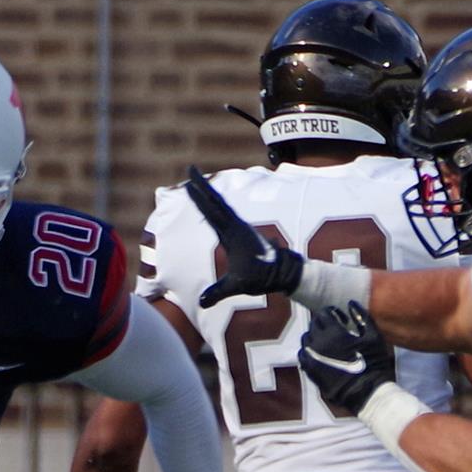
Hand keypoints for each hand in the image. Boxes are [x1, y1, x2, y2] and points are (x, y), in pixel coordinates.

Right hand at [184, 165, 303, 306]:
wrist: (282, 271)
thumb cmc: (261, 277)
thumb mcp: (238, 285)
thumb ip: (219, 292)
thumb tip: (202, 303)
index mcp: (232, 234)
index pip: (212, 212)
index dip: (200, 198)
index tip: (189, 184)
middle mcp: (236, 225)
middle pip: (215, 201)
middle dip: (202, 185)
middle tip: (190, 168)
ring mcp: (239, 226)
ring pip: (220, 204)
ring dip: (208, 191)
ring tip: (196, 181)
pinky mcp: (241, 229)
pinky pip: (224, 211)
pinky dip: (214, 202)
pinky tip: (210, 199)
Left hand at [297, 301, 396, 414]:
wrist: (365, 392)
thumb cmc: (373, 362)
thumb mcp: (374, 336)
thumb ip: (362, 317)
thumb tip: (351, 303)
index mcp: (333, 332)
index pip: (323, 313)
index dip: (332, 313)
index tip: (342, 319)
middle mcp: (317, 342)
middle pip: (313, 325)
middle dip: (323, 323)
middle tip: (337, 330)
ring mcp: (311, 357)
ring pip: (306, 339)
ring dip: (315, 336)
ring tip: (329, 343)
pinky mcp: (309, 370)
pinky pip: (302, 355)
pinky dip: (309, 351)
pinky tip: (321, 355)